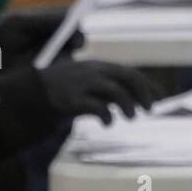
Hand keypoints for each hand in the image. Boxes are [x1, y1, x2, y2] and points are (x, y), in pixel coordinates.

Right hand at [39, 59, 159, 123]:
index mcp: (98, 67)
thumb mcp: (89, 84)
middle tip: (150, 109)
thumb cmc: (65, 91)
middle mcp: (92, 72)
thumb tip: (138, 100)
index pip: (130, 73)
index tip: (159, 99)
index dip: (148, 86)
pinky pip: (96, 107)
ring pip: (115, 90)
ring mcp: (82, 84)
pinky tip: (107, 123)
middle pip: (127, 77)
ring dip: (127, 105)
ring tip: (130, 117)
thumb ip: (110, 89)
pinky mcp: (72, 99)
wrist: (32, 94)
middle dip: (143, 93)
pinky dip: (107, 116)